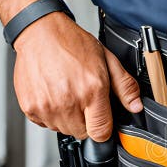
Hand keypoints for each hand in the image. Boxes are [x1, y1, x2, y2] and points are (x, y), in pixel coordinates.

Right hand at [13, 12, 142, 140]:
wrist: (41, 33)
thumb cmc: (73, 44)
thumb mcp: (108, 61)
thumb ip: (125, 87)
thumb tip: (136, 106)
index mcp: (91, 90)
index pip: (101, 132)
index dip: (104, 128)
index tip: (101, 119)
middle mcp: (68, 101)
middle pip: (82, 133)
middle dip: (86, 121)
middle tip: (82, 98)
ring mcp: (47, 106)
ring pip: (63, 130)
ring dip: (68, 118)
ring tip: (67, 94)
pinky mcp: (30, 107)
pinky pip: (45, 124)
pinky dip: (50, 114)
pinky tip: (53, 95)